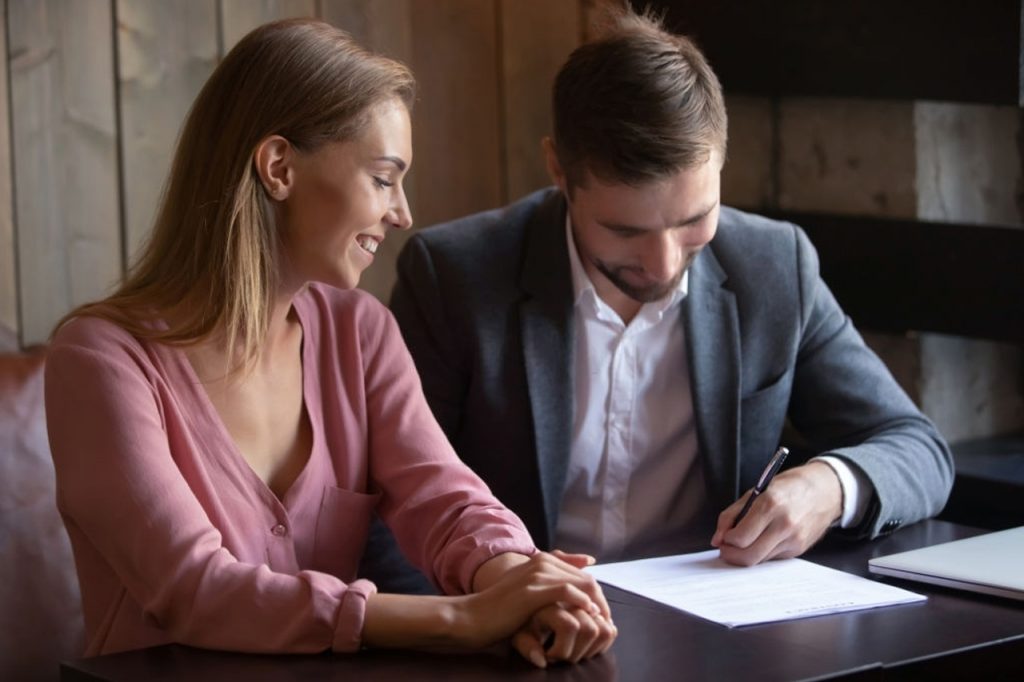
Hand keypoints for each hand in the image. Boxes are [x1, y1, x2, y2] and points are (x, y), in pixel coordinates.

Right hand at [453, 551, 610, 650]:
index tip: (602, 615)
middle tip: (607, 622)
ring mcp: (537, 574)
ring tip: (601, 622)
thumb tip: (585, 568)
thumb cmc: (499, 611)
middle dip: (601, 600)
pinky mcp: (533, 589)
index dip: (596, 595)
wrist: (472, 618)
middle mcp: (541, 562)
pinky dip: (582, 604)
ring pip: (582, 583)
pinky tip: (587, 616)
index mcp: (541, 560)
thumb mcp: (527, 594)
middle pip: (586, 577)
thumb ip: (550, 584)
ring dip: (596, 604)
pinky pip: (568, 592)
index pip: (582, 573)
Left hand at [710, 461, 841, 565]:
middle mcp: (784, 525)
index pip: (741, 537)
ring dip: (745, 555)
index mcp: (770, 505)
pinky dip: (761, 552)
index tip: (723, 537)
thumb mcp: (755, 491)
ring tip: (742, 542)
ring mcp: (794, 540)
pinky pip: (772, 558)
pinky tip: (762, 539)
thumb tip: (717, 538)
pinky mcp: (799, 549)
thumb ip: (732, 515)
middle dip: (732, 555)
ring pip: (760, 560)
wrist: (825, 490)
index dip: (726, 541)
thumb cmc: (789, 487)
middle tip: (726, 548)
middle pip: (749, 556)